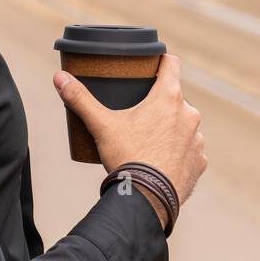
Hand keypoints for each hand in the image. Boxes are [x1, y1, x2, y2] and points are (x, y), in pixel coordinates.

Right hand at [53, 53, 207, 226]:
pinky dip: (178, 151)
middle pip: (175, 97)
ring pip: (184, 124)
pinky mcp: (200, 162)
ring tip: (150, 139)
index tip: (151, 65)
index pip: (171, 64)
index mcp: (169, 97)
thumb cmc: (127, 158)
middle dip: (160, 102)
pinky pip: (190, 150)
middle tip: (140, 111)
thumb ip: (80, 99)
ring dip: (172, 127)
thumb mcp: (101, 125)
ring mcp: (197, 139)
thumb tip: (59, 77)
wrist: (147, 200)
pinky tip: (164, 159)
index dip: (161, 60)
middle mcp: (189, 114)